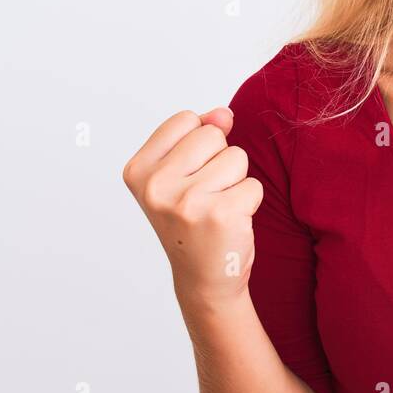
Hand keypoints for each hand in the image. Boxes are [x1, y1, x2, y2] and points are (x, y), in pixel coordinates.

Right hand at [121, 107, 262, 308]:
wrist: (204, 278)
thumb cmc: (194, 220)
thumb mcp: (183, 172)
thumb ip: (200, 133)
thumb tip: (224, 114)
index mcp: (138, 170)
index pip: (186, 120)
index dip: (198, 145)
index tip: (188, 178)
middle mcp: (155, 186)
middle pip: (213, 136)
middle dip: (219, 161)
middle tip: (206, 197)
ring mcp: (186, 201)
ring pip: (237, 157)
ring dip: (236, 182)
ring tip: (217, 208)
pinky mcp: (220, 214)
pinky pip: (254, 185)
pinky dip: (250, 202)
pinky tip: (231, 223)